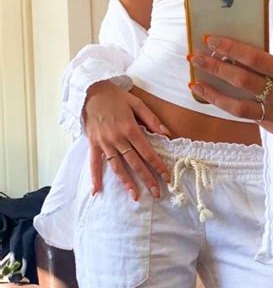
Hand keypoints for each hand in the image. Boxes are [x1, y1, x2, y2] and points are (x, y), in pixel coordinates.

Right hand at [83, 81, 171, 199]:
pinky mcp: (93, 144)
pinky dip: (95, 177)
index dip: (158, 166)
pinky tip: (97, 191)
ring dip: (127, 182)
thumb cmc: (115, 96)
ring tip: (135, 196)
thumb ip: (152, 119)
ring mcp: (105, 143)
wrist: (90, 90)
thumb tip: (167, 134)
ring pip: (117, 167)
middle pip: (135, 163)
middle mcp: (118, 139)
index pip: (148, 152)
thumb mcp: (137, 103)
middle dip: (147, 179)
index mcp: (130, 129)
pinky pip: (94, 163)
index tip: (167, 178)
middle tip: (157, 193)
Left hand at [187, 35, 272, 133]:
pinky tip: (218, 99)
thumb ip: (265, 64)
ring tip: (196, 86)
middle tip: (195, 58)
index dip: (230, 49)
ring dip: (214, 96)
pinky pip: (248, 118)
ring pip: (239, 108)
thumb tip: (232, 59)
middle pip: (242, 82)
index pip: (254, 59)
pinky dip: (232, 107)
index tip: (209, 40)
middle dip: (215, 69)